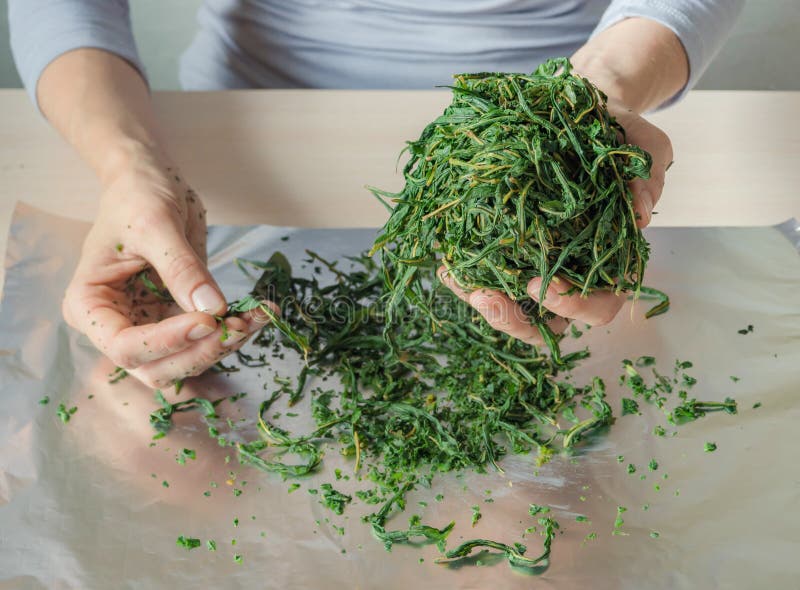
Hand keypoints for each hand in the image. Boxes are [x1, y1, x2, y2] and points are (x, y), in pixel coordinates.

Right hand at [62, 157, 272, 387]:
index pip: (125, 346)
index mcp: (89, 306)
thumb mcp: (156, 225)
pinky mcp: (178, 322)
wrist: (150, 182)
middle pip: (157, 367)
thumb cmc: (137, 197)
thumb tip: (211, 309)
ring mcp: (149, 329)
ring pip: (186, 361)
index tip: (207, 321)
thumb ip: (181, 268)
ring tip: (257, 317)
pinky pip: (206, 340)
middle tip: (239, 325)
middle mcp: (116, 326)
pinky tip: (260, 313)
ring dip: (224, 346)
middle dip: (201, 351)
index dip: (166, 342)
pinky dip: (234, 331)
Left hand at [439, 100, 673, 344]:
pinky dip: (465, 275)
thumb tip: (641, 213)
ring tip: (455, 279)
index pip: (599, 304)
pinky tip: (445, 264)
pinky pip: (486, 275)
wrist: (581, 114)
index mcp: (612, 261)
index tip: (541, 284)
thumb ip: (647, 175)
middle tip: (487, 299)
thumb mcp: (642, 145)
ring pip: (511, 308)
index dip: (573, 305)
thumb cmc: (616, 137)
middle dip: (515, 321)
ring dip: (483, 304)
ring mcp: (538, 263)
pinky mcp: (508, 249)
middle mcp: (573, 272)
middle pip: (547, 322)